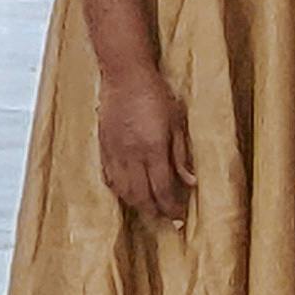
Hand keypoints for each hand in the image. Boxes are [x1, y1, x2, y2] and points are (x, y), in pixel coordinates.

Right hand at [98, 66, 192, 225]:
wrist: (125, 75)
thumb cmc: (155, 94)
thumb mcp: (176, 122)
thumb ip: (181, 155)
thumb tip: (191, 182)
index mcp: (153, 149)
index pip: (163, 189)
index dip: (172, 207)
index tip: (180, 216)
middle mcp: (132, 156)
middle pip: (141, 196)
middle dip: (155, 211)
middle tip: (166, 219)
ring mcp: (115, 153)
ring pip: (123, 191)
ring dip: (137, 204)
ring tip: (149, 208)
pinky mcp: (103, 148)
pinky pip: (109, 178)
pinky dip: (119, 191)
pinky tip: (127, 193)